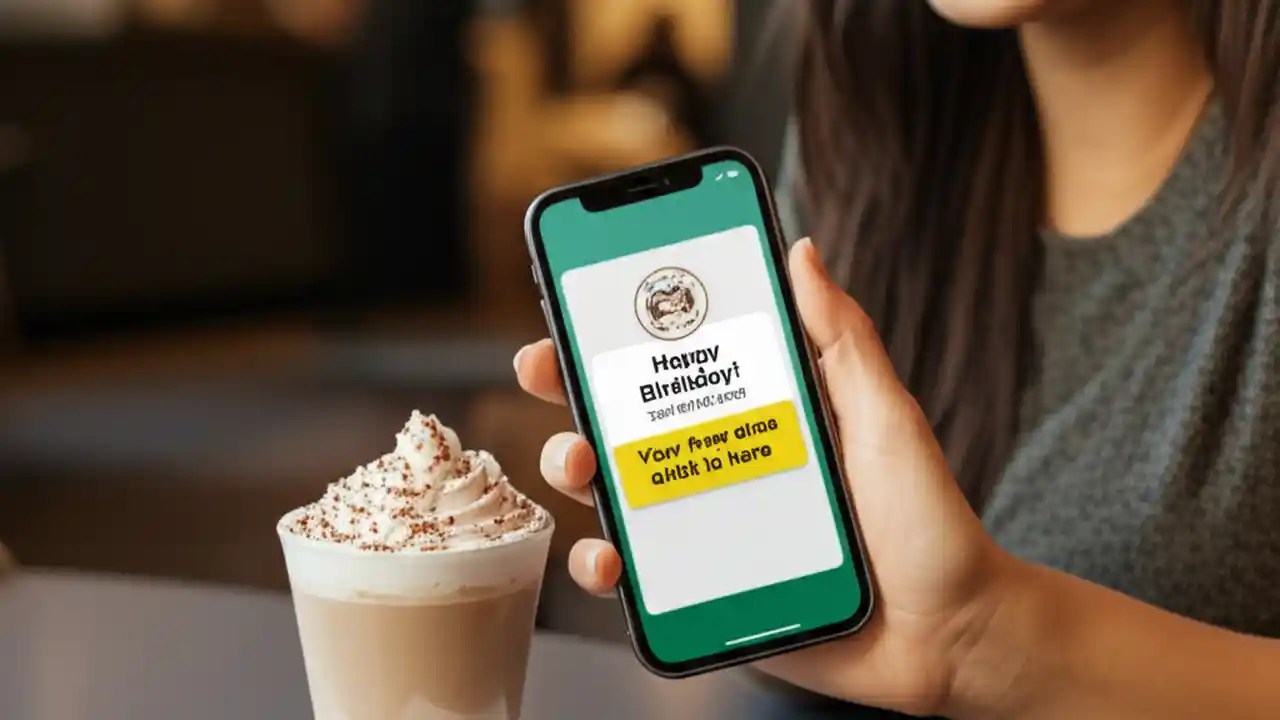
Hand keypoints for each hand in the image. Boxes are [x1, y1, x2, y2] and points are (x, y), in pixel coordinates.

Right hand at [514, 239, 1013, 716]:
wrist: (950, 636)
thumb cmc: (926, 523)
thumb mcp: (887, 418)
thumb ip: (842, 340)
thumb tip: (800, 249)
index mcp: (757, 415)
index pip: (676, 362)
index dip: (618, 331)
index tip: (577, 302)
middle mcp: (719, 466)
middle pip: (622, 421)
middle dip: (569, 390)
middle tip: (548, 371)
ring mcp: (705, 530)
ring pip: (611, 494)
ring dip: (571, 471)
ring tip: (576, 464)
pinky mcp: (701, 593)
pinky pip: (635, 578)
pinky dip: (601, 569)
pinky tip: (607, 562)